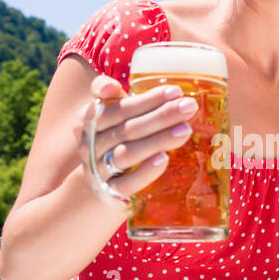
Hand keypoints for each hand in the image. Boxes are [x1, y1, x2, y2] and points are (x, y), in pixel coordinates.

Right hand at [74, 75, 197, 199]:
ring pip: (127, 153)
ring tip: (185, 130)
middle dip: (161, 116)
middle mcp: (90, 144)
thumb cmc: (109, 142)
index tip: (175, 91)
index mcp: (89, 121)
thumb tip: (117, 86)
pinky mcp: (109, 193)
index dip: (147, 100)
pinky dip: (145, 171)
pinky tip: (164, 159)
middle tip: (189, 106)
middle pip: (127, 128)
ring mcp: (98, 169)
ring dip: (157, 140)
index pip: (119, 107)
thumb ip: (114, 97)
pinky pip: (127, 183)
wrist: (90, 187)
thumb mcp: (109, 117)